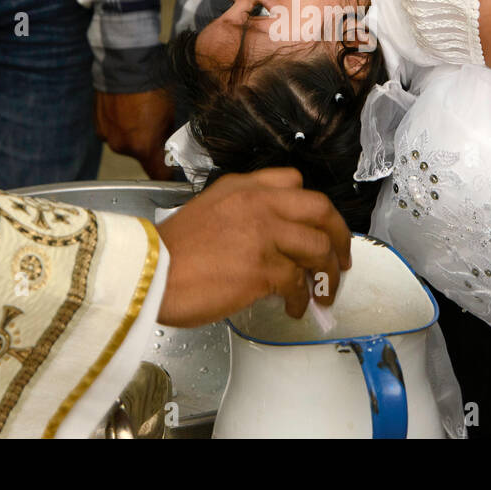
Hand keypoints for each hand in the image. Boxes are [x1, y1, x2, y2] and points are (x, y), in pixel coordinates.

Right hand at [95, 88, 173, 179]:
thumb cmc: (153, 87)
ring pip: (125, 144)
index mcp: (144, 147)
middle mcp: (123, 147)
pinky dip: (119, 125)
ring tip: (138, 113)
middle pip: (140, 156)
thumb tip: (168, 147)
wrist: (127, 66)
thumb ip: (167, 138)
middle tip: (155, 124)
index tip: (171, 171)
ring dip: (132, 135)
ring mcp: (107, 137)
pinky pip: (112, 133)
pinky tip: (125, 109)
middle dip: (148, 145)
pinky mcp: (98, 126)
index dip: (166, 173)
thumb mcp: (170, 115)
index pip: (159, 174)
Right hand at [155, 168, 352, 327]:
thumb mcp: (207, 210)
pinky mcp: (262, 268)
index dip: (313, 206)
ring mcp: (263, 234)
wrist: (148, 273)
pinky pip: (297, 283)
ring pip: (317, 248)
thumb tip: (271, 239)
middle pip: (320, 210)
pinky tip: (294, 308)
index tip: (320, 225)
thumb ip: (241, 213)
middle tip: (342, 257)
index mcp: (242, 187)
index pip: (293, 181)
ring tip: (323, 292)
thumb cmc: (169, 252)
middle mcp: (258, 204)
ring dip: (327, 274)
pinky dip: (300, 299)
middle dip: (340, 236)